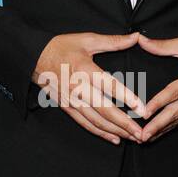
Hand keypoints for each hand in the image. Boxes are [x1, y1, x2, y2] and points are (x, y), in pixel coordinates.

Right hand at [32, 31, 146, 144]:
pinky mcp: (67, 107)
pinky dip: (101, 133)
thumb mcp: (87, 40)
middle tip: (142, 134)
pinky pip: (85, 124)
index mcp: (86, 69)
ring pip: (97, 121)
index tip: (143, 110)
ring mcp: (72, 100)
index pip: (111, 87)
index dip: (128, 99)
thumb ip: (114, 41)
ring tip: (134, 138)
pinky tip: (115, 138)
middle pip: (105, 110)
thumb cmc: (61, 46)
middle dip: (125, 125)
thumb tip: (136, 37)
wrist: (34, 57)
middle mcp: (79, 88)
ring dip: (116, 132)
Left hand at [135, 35, 177, 141]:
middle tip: (142, 136)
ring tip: (146, 138)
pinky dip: (171, 128)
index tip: (145, 112)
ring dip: (162, 130)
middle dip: (158, 126)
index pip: (174, 92)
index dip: (158, 103)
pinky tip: (159, 133)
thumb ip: (163, 45)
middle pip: (176, 112)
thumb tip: (141, 41)